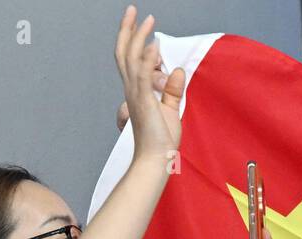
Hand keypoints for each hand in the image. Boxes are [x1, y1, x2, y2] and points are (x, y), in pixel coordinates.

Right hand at [113, 6, 184, 163]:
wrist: (156, 160)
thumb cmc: (161, 141)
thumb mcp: (171, 110)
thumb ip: (172, 90)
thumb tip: (177, 70)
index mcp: (136, 91)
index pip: (130, 59)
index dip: (135, 41)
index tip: (147, 28)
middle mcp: (131, 89)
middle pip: (124, 52)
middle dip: (128, 29)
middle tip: (135, 10)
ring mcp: (135, 95)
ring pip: (131, 59)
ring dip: (138, 36)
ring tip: (148, 19)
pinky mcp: (144, 102)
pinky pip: (143, 76)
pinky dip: (147, 59)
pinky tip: (154, 45)